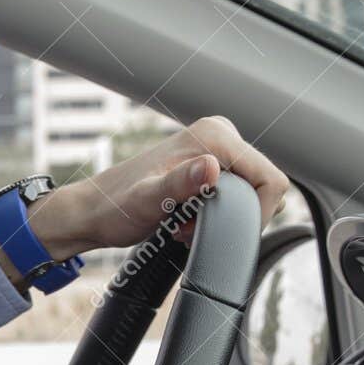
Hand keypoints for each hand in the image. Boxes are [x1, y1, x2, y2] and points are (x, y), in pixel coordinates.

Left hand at [25, 115, 289, 263]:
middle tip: (190, 225)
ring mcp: (214, 149)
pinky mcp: (208, 163)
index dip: (257, 213)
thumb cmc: (114, 207)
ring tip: (184, 223)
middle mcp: (219, 134)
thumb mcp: (147, 200)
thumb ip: (180, 183)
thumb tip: (212, 168)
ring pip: (247, 193)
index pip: (270, 179)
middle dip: (234, 216)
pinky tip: (185, 219)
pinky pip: (233, 194)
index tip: (220, 229)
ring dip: (222, 217)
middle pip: (261, 186)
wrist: (93, 211)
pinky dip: (213, 214)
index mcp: (215, 135)